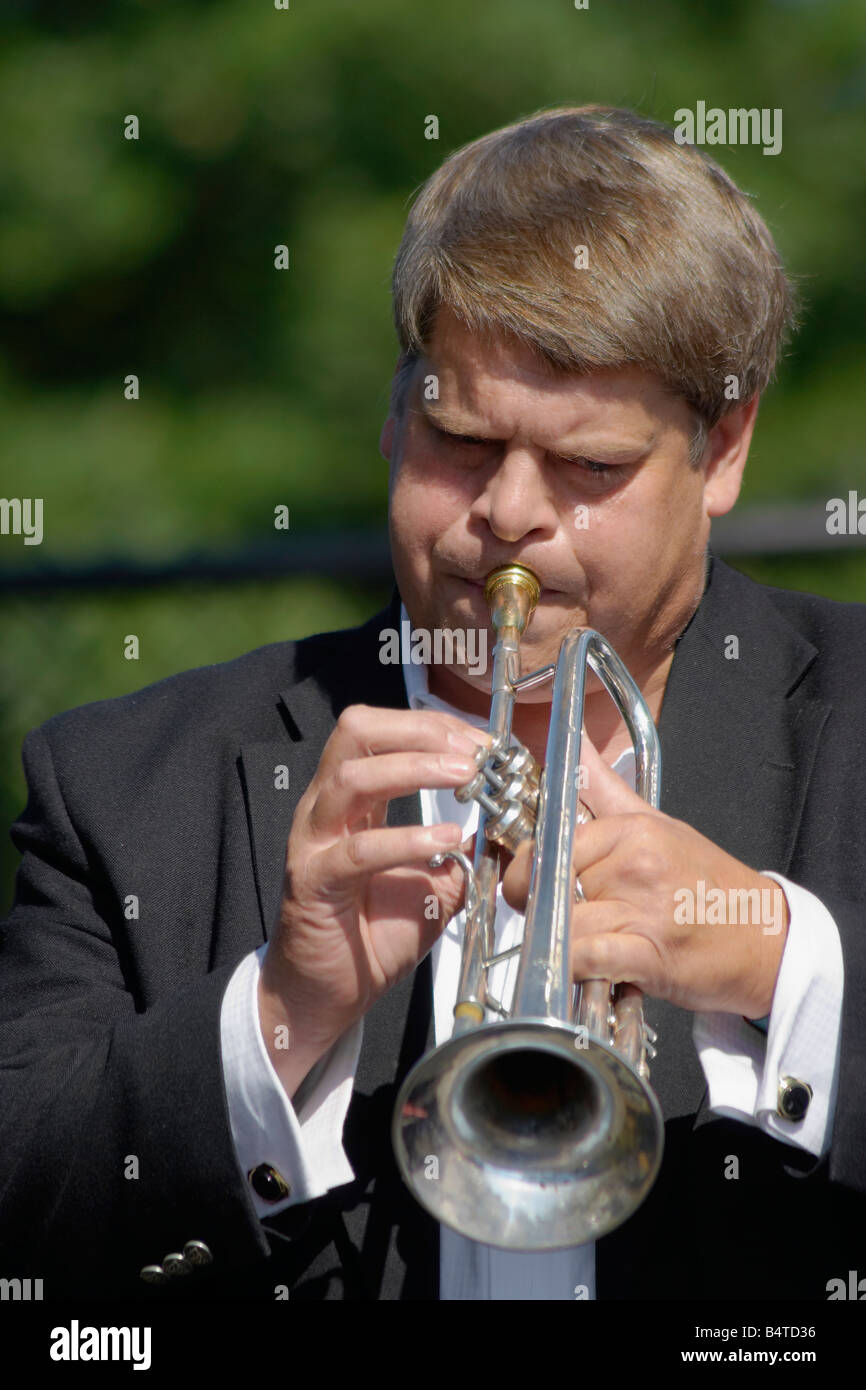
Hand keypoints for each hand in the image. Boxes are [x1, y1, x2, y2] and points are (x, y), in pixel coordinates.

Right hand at [259, 705, 485, 1094]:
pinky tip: (445, 839)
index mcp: (352, 800)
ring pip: (352, 777)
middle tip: (474, 752)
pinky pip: (358, 850)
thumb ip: (460, 853)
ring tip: (465, 777)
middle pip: (357, 731)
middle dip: (421, 731)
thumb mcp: (433, 886)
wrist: (327, 994)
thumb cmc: (372, 935)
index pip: (384, 732)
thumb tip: (501, 831)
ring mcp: (314, 842)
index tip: (486, 744)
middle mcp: (326, 808)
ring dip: (414, 768)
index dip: (436, 727)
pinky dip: (406, 838)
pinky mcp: (314, 882)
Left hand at [502, 735, 788, 1019]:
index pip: (550, 840)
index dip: (528, 865)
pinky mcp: (650, 955)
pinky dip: (573, 965)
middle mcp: (637, 864)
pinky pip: (586, 956)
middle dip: (535, 904)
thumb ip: (605, 787)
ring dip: (554, 939)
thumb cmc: (709, 885)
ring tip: (568, 944)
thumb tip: (575, 744)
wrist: (768, 940)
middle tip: (547, 918)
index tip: (530, 881)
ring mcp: (645, 909)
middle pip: (549, 881)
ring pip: (562, 921)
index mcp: (634, 830)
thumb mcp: (658, 823)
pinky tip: (580, 967)